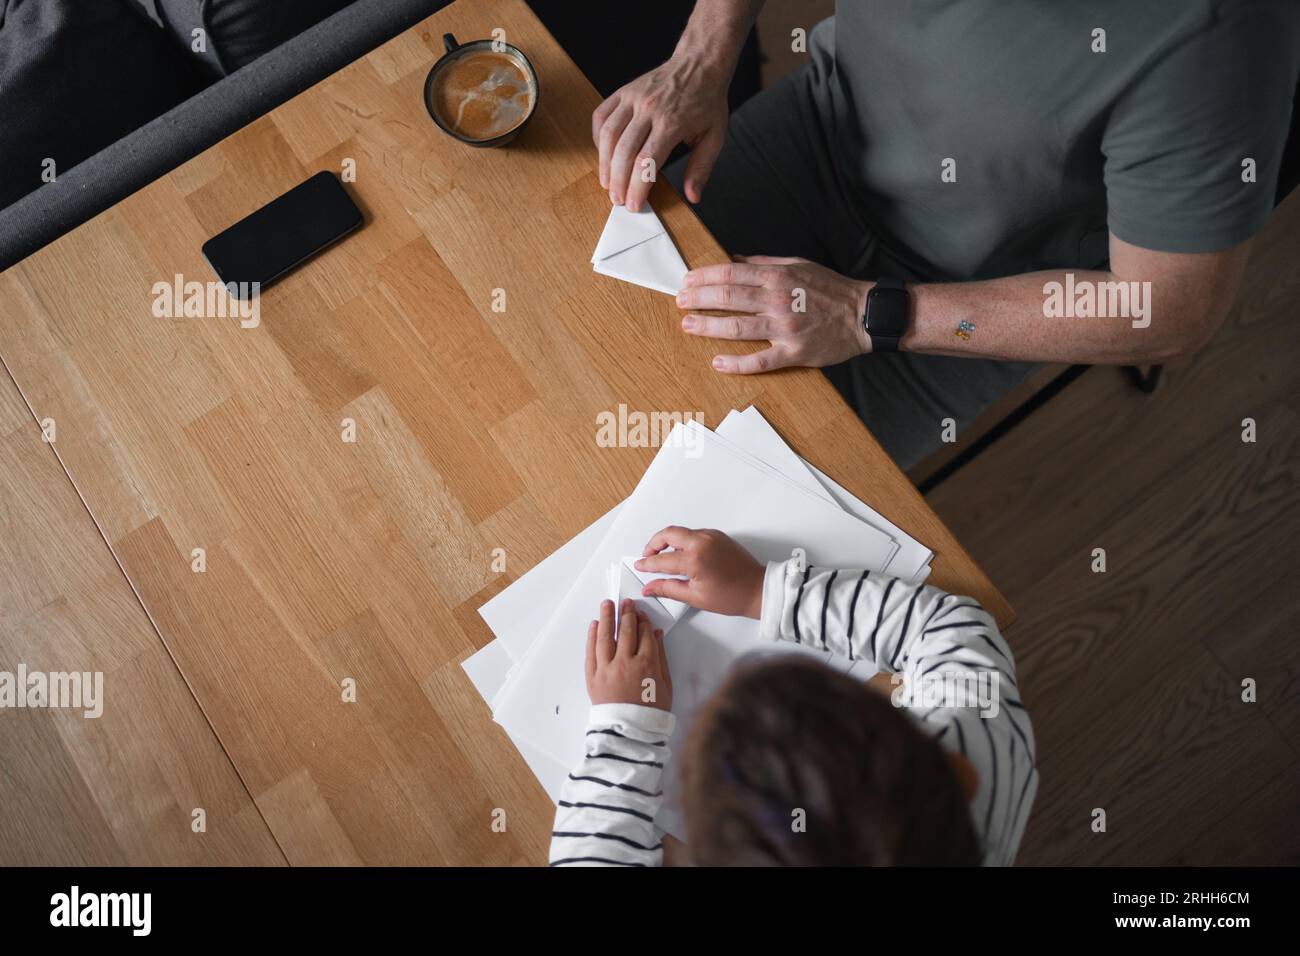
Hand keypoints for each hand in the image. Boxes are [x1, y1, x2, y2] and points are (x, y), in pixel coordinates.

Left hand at [586, 599, 672, 710]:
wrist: (629, 733)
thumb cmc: (650, 713)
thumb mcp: (665, 685)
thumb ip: (661, 657)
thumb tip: (656, 635)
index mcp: (646, 665)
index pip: (644, 634)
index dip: (643, 621)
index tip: (641, 613)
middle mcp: (625, 663)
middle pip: (626, 631)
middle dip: (627, 614)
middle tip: (626, 603)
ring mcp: (607, 670)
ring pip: (606, 636)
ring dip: (607, 617)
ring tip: (607, 604)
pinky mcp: (593, 677)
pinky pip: (591, 652)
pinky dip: (592, 636)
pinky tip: (595, 625)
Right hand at [592, 55, 729, 211]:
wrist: (699, 63)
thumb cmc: (706, 102)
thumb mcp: (714, 136)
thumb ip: (701, 168)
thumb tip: (693, 196)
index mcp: (672, 122)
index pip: (646, 161)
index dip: (637, 188)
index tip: (635, 205)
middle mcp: (649, 108)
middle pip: (624, 152)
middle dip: (618, 182)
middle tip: (618, 200)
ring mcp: (633, 97)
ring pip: (609, 134)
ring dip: (604, 163)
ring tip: (607, 183)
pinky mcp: (623, 91)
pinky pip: (601, 116)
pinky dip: (599, 138)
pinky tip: (605, 154)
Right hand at [635, 527, 763, 617]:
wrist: (757, 590)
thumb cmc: (732, 596)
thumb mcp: (695, 597)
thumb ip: (668, 589)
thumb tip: (650, 587)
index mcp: (695, 559)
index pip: (662, 559)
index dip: (647, 564)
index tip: (640, 566)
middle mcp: (702, 542)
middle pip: (668, 534)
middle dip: (653, 543)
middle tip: (647, 555)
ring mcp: (711, 536)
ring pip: (681, 531)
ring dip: (668, 541)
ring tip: (663, 556)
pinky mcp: (718, 535)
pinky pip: (694, 533)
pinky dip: (683, 540)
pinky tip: (683, 554)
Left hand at [676, 256, 873, 373]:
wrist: (863, 314)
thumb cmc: (831, 288)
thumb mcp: (799, 264)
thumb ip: (765, 262)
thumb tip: (735, 259)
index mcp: (778, 276)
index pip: (731, 273)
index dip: (704, 277)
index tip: (687, 281)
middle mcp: (778, 300)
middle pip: (727, 297)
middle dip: (698, 299)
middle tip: (680, 302)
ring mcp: (785, 328)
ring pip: (737, 327)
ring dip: (708, 326)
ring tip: (688, 326)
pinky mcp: (793, 353)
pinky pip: (760, 361)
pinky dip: (737, 364)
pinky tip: (718, 363)